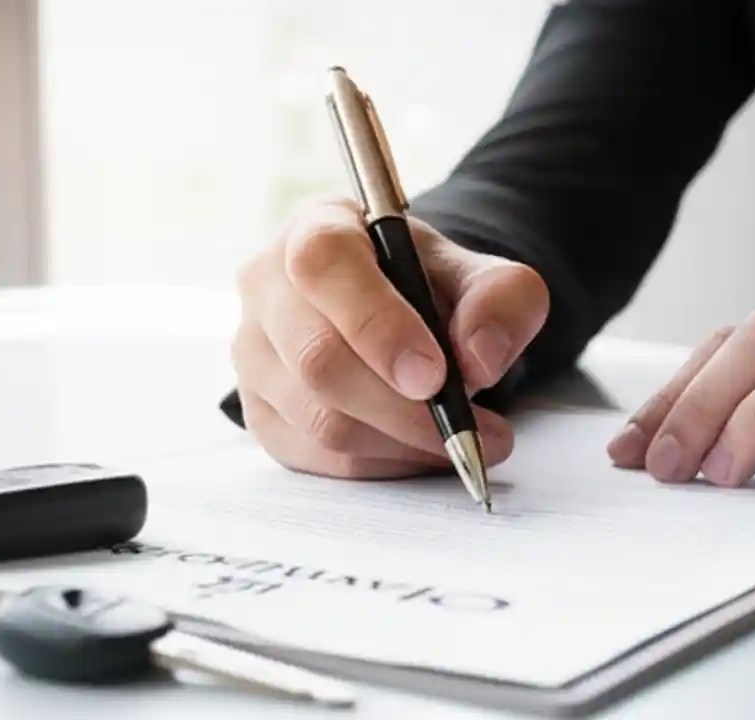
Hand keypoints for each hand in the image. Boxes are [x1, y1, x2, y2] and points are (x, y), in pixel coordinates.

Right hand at [232, 197, 549, 477]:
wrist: (396, 313)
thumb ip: (501, 300)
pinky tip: (419, 449)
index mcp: (317, 227)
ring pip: (319, 419)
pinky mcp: (260, 411)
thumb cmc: (425, 287)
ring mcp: (253, 353)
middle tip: (469, 427)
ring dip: (401, 442)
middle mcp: (267, 286)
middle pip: (318, 359)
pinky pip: (317, 456)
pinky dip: (381, 464)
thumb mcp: (480, 275)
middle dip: (402, 408)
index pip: (323, 265)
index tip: (434, 374)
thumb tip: (481, 357)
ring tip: (459, 439)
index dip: (377, 324)